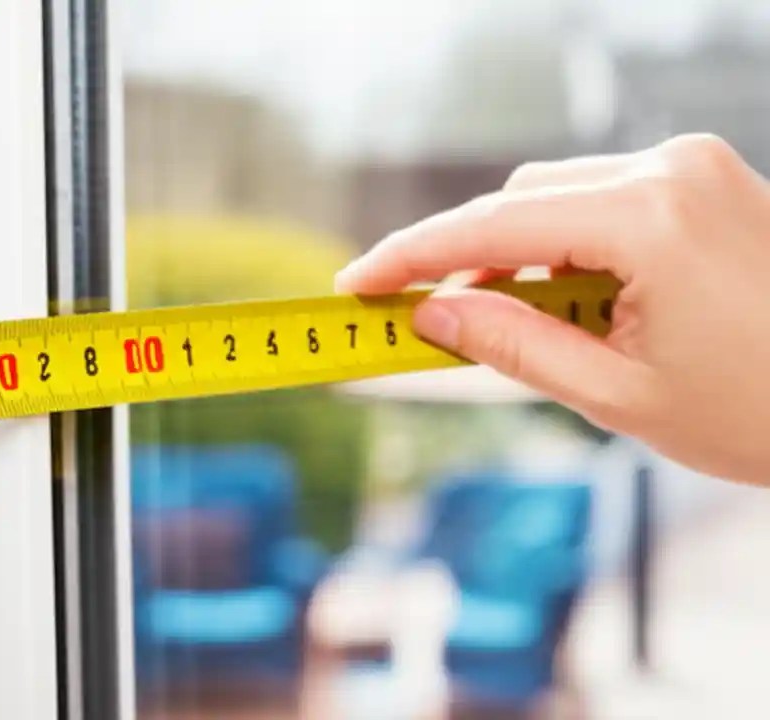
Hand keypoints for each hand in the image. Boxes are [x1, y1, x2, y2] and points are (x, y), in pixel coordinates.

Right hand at [335, 133, 769, 484]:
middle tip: (418, 322)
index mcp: (651, 217)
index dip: (411, 257)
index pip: (492, 227)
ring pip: (556, 197)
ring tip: (500, 326)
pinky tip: (558, 302)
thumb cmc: (762, 411)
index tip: (356, 285)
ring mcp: (694, 169)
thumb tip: (429, 315)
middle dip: (460, 260)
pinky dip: (561, 249)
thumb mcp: (618, 395)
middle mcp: (671, 170)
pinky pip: (601, 201)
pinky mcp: (704, 182)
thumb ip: (511, 345)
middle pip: (519, 200)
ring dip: (513, 257)